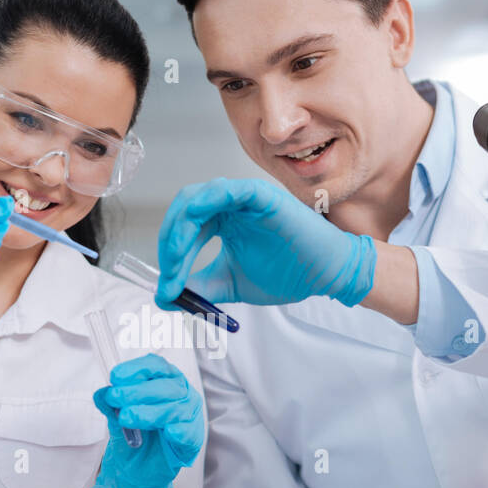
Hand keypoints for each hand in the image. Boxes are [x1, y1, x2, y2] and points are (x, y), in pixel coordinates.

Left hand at [88, 354, 203, 487]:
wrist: (139, 468)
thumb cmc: (135, 433)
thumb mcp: (117, 414)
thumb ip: (110, 403)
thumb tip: (102, 393)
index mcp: (165, 380)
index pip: (156, 367)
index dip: (136, 369)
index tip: (115, 377)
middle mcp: (181, 394)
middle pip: (166, 386)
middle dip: (138, 391)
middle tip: (115, 397)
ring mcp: (189, 416)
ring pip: (174, 409)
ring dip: (149, 412)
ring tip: (127, 417)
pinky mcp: (192, 439)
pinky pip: (188, 433)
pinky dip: (178, 432)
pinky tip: (168, 432)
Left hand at [155, 177, 375, 308]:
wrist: (323, 274)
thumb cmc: (285, 274)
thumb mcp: (230, 283)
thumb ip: (198, 286)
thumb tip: (164, 296)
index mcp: (221, 221)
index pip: (183, 228)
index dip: (170, 256)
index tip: (167, 288)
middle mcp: (228, 205)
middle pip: (183, 211)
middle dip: (170, 242)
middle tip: (169, 274)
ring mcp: (243, 197)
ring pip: (197, 198)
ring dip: (180, 227)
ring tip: (178, 257)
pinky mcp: (259, 195)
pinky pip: (225, 190)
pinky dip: (205, 202)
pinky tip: (195, 225)